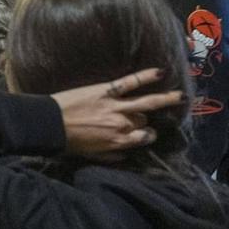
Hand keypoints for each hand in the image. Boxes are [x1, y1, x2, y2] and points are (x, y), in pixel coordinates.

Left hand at [53, 68, 183, 158]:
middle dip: (145, 118)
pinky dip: (144, 76)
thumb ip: (112, 157)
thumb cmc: (68, 142)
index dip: (147, 135)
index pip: (144, 137)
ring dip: (166, 99)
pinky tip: (159, 72)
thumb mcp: (91, 156)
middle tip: (145, 115)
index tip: (148, 133)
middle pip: (144, 120)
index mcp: (119, 141)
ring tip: (181, 96)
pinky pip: (129, 82)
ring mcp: (116, 106)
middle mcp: (122, 124)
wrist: (48, 124)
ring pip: (147, 102)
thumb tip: (126, 156)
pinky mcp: (106, 91)